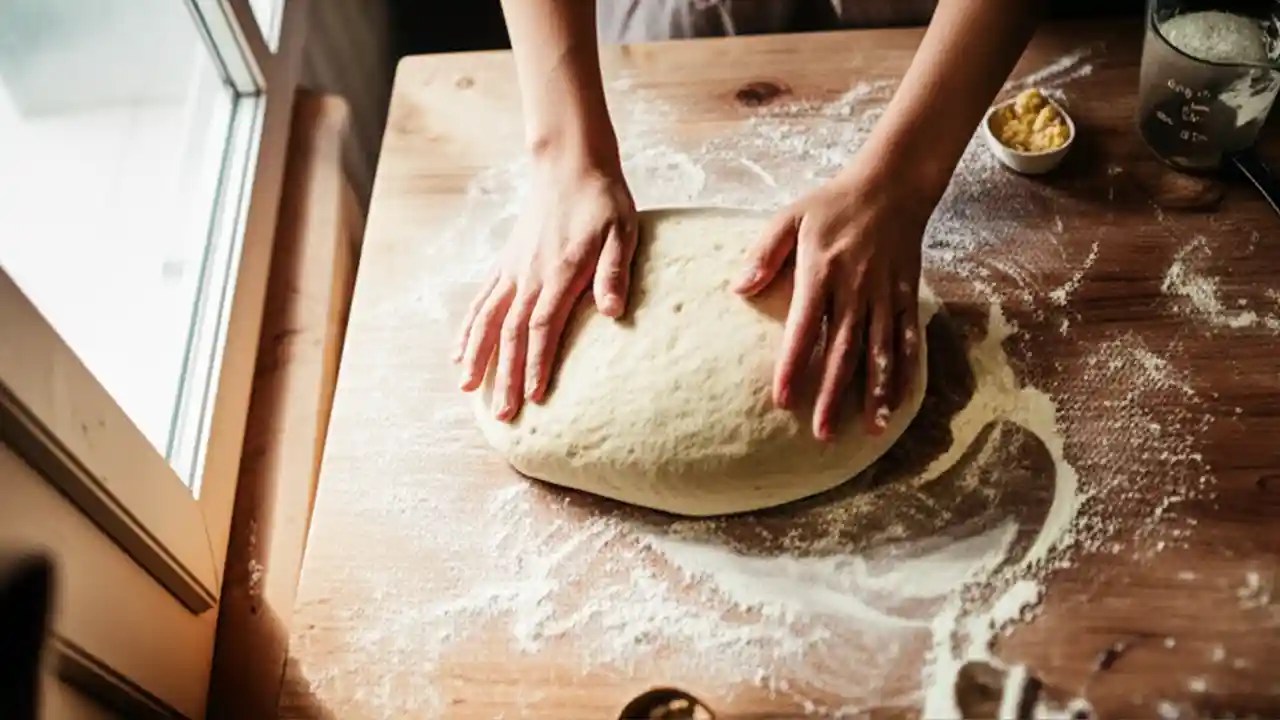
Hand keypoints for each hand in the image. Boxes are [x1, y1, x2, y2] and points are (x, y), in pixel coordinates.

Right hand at [454, 158, 636, 421]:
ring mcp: (512, 270)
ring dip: (477, 356)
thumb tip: (614, 311)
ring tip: (468, 389)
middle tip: (504, 414)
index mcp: (559, 273)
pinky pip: (481, 301)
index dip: (536, 363)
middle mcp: (528, 276)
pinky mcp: (505, 264)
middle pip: (511, 333)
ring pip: (487, 319)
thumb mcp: (622, 232)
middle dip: (506, 375)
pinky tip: (458, 351)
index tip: (533, 397)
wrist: (570, 165)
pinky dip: (467, 328)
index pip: (543, 327)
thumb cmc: (603, 202)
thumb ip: (614, 272)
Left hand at [734, 165, 927, 440]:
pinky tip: (899, 400)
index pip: (804, 329)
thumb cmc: (833, 204)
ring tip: (870, 428)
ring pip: (879, 351)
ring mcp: (884, 294)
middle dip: (833, 394)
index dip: (793, 366)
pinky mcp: (906, 295)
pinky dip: (904, 370)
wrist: (892, 184)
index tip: (783, 399)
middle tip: (823, 433)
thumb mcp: (789, 217)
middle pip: (843, 351)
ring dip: (875, 392)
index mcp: (821, 272)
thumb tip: (738, 289)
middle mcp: (855, 289)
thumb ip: (764, 253)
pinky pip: (906, 338)